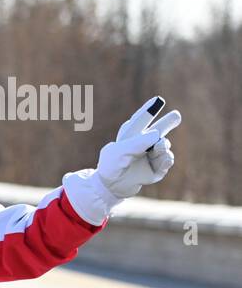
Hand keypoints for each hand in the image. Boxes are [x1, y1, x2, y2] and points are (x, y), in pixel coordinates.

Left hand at [62, 96, 181, 225]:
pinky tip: (163, 159)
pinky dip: (165, 159)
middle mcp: (141, 144)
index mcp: (129, 136)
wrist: (110, 188)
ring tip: (158, 147)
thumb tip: (158, 135)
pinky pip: (167, 160)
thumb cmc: (111, 167)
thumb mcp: (119, 152)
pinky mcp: (156, 168)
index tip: (158, 100)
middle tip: (176, 115)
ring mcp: (150, 156)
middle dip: (167, 122)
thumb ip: (137, 142)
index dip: (149, 110)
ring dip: (163, 146)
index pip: (140, 120)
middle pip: (158, 130)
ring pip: (165, 145)